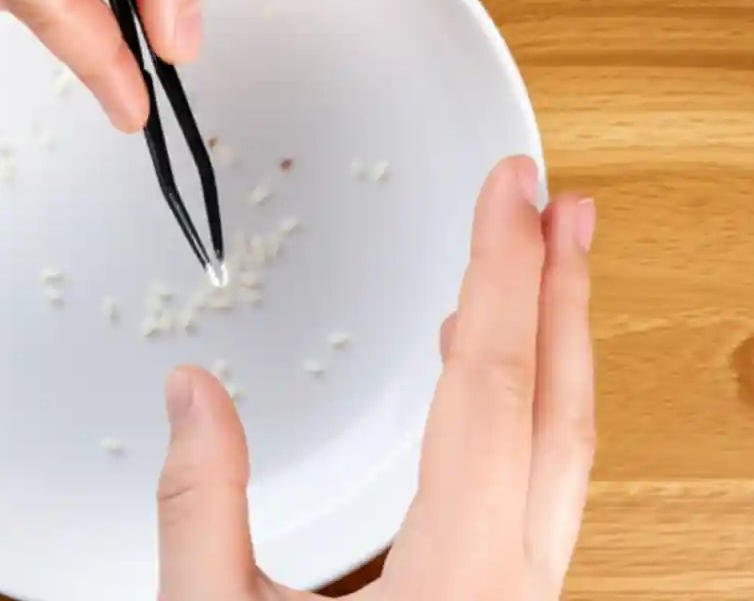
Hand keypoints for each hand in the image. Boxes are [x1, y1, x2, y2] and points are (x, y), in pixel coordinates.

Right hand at [156, 155, 596, 599]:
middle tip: (559, 206)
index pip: (487, 385)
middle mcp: (512, 585)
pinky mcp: (503, 597)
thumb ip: (199, 503)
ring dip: (555, 342)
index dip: (500, 271)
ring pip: (561, 444)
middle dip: (558, 289)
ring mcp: (518, 594)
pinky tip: (493, 372)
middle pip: (552, 403)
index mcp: (460, 576)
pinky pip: (538, 478)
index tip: (508, 192)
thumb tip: (192, 393)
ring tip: (546, 266)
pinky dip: (527, 403)